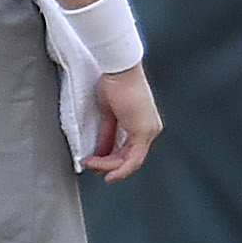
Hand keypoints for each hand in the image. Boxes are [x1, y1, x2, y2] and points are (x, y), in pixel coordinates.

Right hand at [84, 65, 160, 181]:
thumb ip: (107, 133)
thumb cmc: (114, 82)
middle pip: (129, 157)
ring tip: (92, 164)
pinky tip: (109, 173)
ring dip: (108, 165)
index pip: (129, 148)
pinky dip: (120, 168)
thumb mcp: (108, 113)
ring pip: (130, 160)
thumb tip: (101, 149)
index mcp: (143, 122)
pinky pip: (133, 158)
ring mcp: (148, 130)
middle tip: (91, 165)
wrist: (119, 69)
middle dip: (108, 164)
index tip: (96, 162)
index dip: (111, 159)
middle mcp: (150, 128)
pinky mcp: (143, 131)